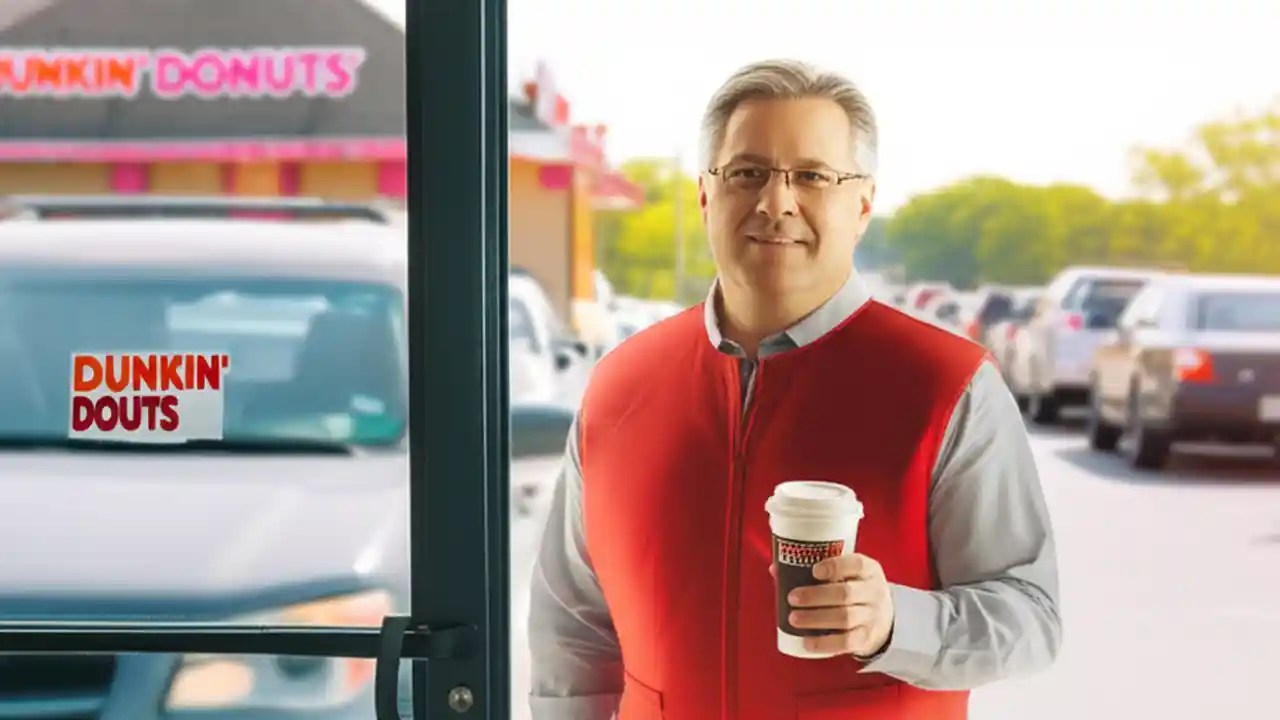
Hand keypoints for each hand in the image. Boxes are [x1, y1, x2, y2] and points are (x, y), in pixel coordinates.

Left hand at [773, 553, 894, 657]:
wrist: (886, 619)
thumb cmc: (856, 589)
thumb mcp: (848, 574)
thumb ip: (816, 570)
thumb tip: (776, 568)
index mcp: (869, 570)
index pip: (856, 564)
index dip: (835, 566)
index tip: (814, 570)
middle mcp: (874, 592)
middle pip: (845, 594)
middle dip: (816, 596)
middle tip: (792, 598)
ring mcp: (872, 617)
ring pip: (845, 618)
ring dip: (816, 619)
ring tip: (794, 619)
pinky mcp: (866, 638)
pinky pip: (846, 642)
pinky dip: (825, 643)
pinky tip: (807, 642)